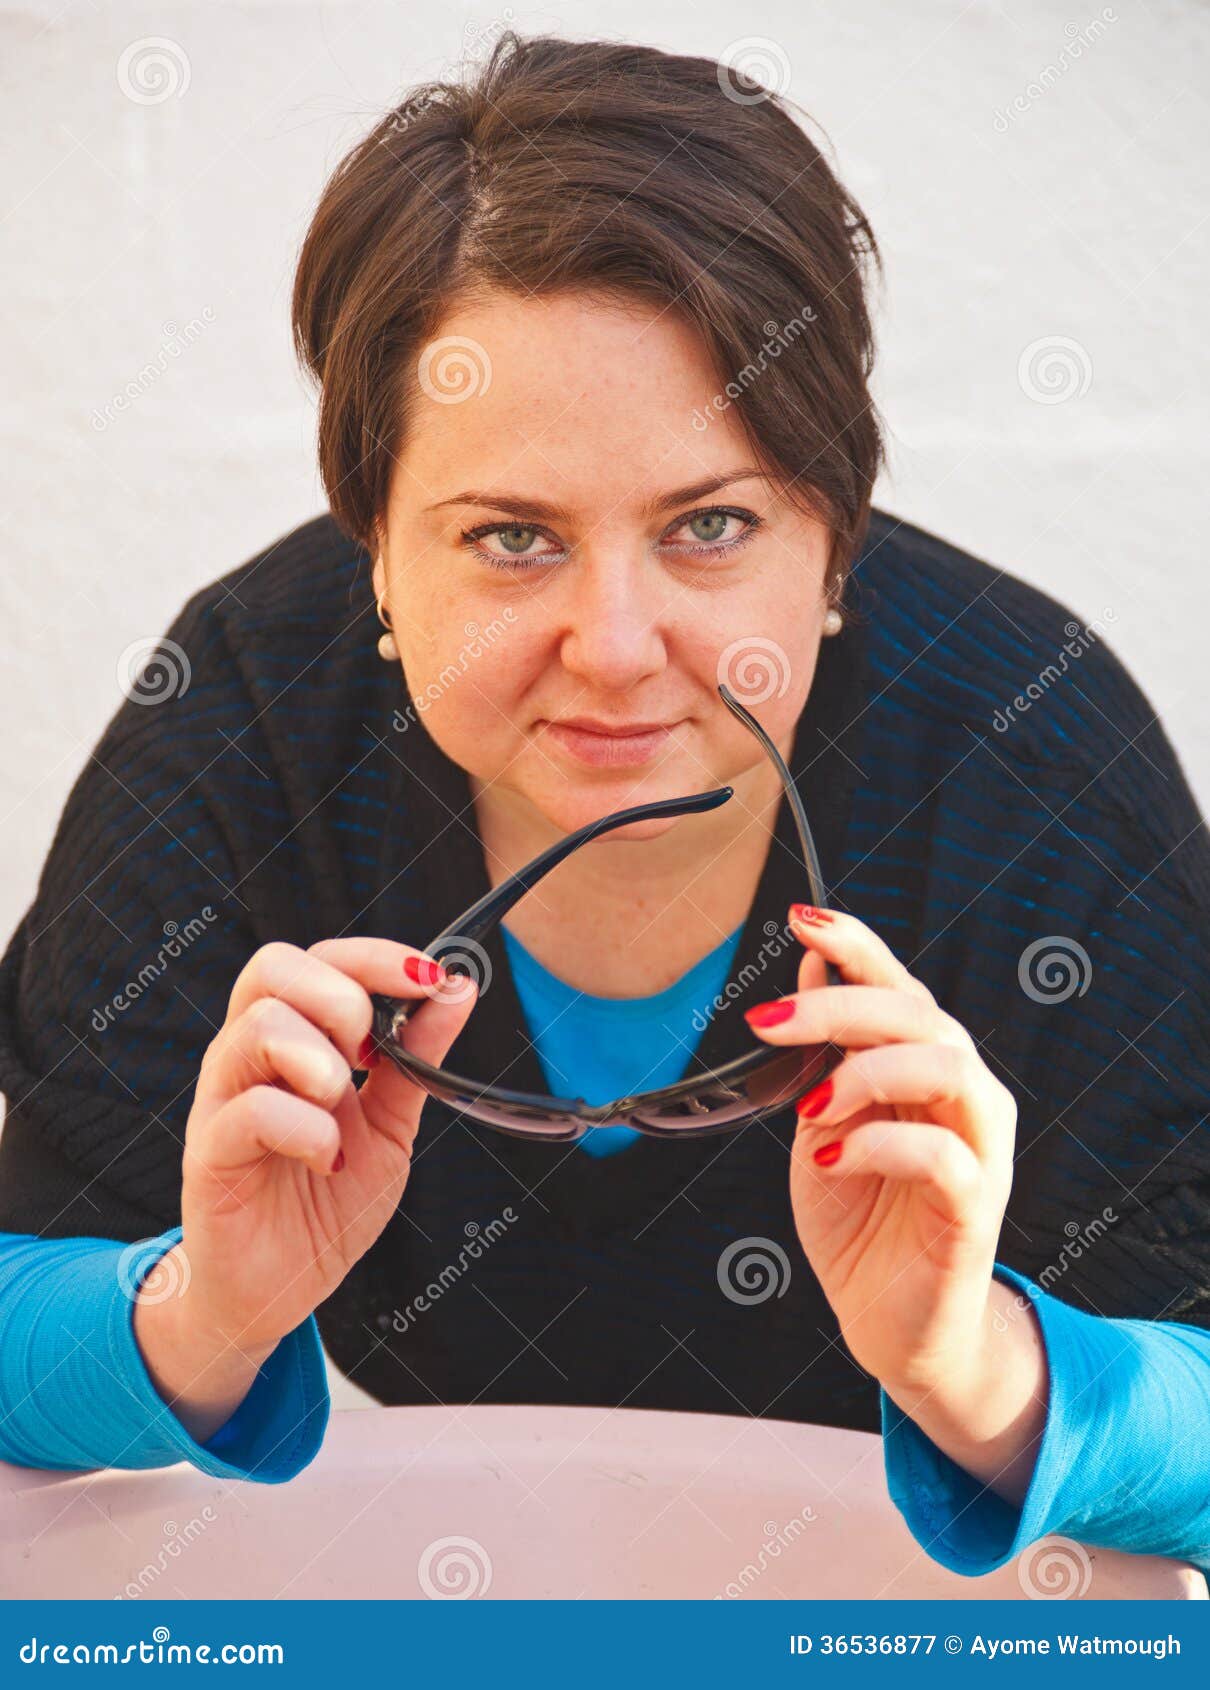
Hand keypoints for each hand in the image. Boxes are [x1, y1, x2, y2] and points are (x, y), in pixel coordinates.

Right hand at [134, 939, 474, 1436]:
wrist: (277, 1288)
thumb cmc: (326, 1198)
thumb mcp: (390, 1124)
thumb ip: (417, 1060)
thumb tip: (457, 990)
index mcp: (291, 1038)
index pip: (318, 959)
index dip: (374, 958)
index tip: (430, 980)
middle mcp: (248, 1055)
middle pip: (272, 967)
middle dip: (340, 995)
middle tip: (369, 1053)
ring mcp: (223, 1101)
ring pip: (258, 1026)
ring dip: (321, 1059)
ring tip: (344, 1105)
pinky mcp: (210, 1155)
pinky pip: (250, 1110)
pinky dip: (307, 1129)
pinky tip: (331, 1160)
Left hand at [744, 905, 1017, 1402]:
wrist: (888, 1321)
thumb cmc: (858, 1215)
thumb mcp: (823, 1120)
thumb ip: (823, 1051)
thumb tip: (811, 967)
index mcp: (924, 1065)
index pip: (898, 986)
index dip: (856, 946)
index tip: (800, 917)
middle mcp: (963, 1094)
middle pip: (919, 1016)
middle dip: (840, 1007)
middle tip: (767, 1021)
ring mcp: (978, 1148)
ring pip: (948, 1068)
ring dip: (867, 1072)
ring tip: (811, 1103)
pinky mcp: (975, 1206)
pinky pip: (942, 1156)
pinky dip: (879, 1145)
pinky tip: (829, 1158)